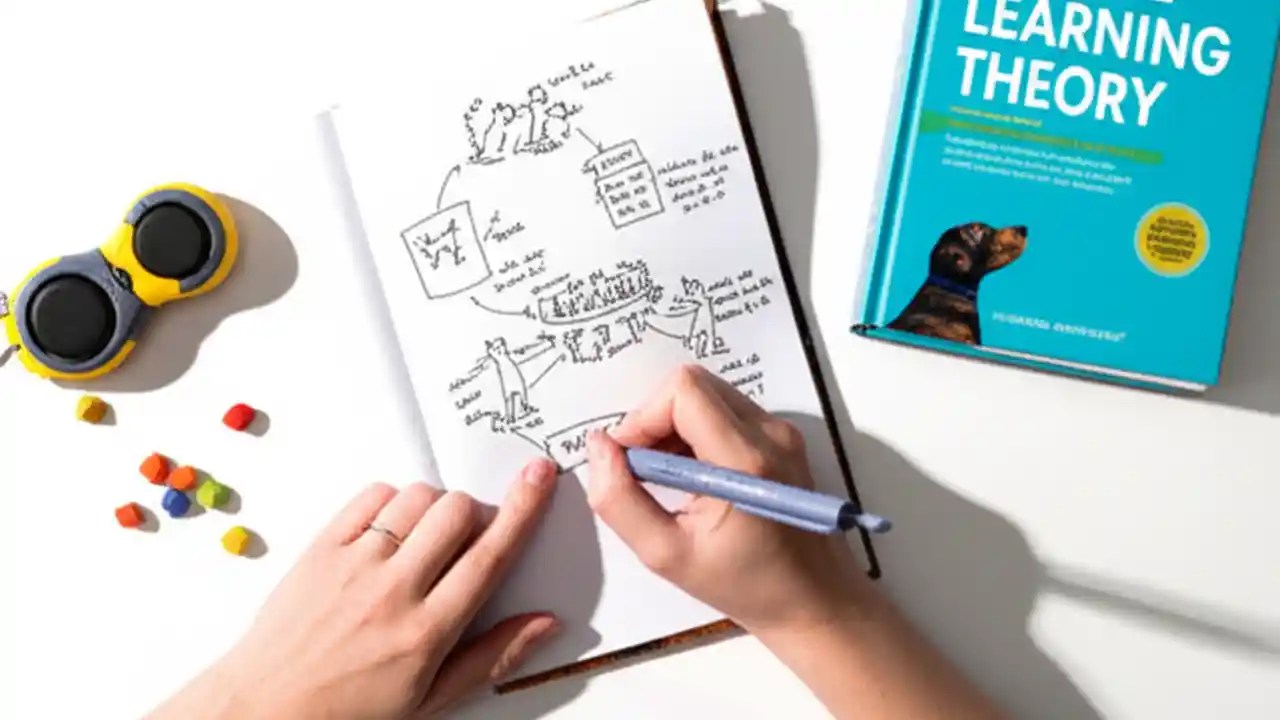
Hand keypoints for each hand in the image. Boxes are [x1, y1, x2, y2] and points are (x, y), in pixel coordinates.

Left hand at [150, 458, 560, 719]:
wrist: (265, 709)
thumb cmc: (349, 711)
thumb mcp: (431, 700)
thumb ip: (493, 657)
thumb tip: (546, 624)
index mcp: (427, 632)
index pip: (491, 555)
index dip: (524, 508)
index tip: (540, 476)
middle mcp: (393, 592)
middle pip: (457, 512)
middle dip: (474, 513)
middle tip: (465, 539)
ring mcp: (353, 565)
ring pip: (417, 497)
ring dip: (433, 507)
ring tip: (422, 540)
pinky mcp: (321, 549)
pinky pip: (370, 496)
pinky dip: (389, 501)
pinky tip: (388, 532)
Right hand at [587, 365, 1004, 719]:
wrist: (816, 602)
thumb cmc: (745, 586)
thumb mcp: (667, 555)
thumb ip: (620, 500)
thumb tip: (598, 447)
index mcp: (745, 459)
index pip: (683, 391)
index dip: (642, 417)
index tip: (628, 461)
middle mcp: (769, 432)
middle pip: (693, 384)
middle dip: (654, 419)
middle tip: (643, 470)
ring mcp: (781, 432)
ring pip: (708, 394)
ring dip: (674, 426)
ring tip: (667, 479)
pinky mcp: (782, 438)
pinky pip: (726, 411)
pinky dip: (696, 432)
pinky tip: (693, 478)